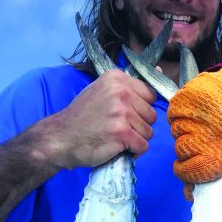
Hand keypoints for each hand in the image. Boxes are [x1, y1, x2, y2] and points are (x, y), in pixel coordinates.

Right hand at [37, 69, 157, 169]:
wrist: (60, 138)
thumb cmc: (82, 117)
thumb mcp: (102, 91)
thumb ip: (128, 85)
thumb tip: (161, 69)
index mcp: (117, 78)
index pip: (150, 94)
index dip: (140, 109)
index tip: (124, 114)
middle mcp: (120, 91)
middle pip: (151, 115)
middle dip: (138, 126)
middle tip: (116, 128)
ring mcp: (121, 112)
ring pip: (149, 132)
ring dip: (135, 140)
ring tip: (115, 137)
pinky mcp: (121, 132)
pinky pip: (143, 146)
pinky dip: (133, 152)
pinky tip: (116, 147)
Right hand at [168, 68, 221, 184]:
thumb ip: (210, 174)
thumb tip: (188, 193)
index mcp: (217, 158)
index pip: (188, 173)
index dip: (184, 172)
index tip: (185, 167)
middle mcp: (201, 141)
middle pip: (180, 152)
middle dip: (187, 149)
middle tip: (200, 139)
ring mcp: (191, 120)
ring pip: (176, 133)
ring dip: (184, 130)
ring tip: (201, 123)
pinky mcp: (183, 102)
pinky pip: (173, 115)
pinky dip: (179, 115)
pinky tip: (194, 114)